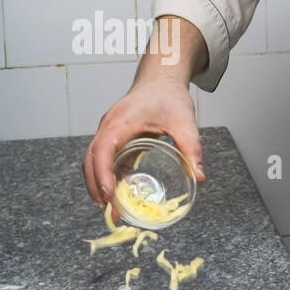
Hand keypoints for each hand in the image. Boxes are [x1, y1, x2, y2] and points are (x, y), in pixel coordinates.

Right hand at [82, 77, 205, 218]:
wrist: (161, 79)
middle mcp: (109, 126)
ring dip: (96, 182)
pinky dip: (105, 175)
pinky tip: (117, 192)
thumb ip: (191, 148)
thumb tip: (199, 176)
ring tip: (109, 206)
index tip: (108, 195)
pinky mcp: (114, 136)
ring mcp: (108, 131)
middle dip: (95, 186)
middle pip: (90, 159)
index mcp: (120, 121)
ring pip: (92, 159)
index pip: (102, 149)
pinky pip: (102, 158)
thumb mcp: (184, 121)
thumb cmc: (169, 96)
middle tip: (108, 210)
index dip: (102, 174)